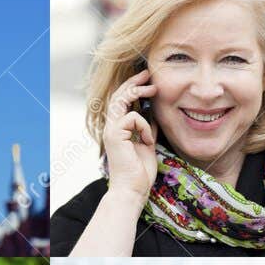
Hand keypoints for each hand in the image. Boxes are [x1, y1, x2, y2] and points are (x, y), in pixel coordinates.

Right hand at [103, 69, 159, 199]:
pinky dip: (145, 127)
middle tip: (148, 73)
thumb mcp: (148, 146)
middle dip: (133, 82)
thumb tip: (153, 116)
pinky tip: (148, 142)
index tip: (148, 80)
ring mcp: (111, 130)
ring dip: (138, 92)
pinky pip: (132, 118)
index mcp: (118, 129)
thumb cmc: (140, 173)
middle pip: (118, 95)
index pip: (122, 102)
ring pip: (121, 100)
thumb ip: (148, 130)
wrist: (133, 191)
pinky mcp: (114, 135)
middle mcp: (111, 127)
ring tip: (153, 89)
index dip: (133, 88)